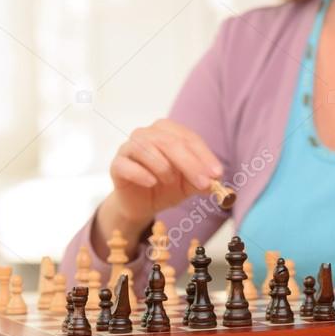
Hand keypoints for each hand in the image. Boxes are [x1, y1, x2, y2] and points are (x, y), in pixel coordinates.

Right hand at [108, 118, 223, 224]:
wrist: (141, 204)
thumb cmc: (167, 186)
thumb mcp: (189, 184)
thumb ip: (202, 180)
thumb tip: (217, 182)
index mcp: (168, 131)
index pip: (189, 138)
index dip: (205, 156)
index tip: (217, 174)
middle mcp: (148, 134)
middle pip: (170, 142)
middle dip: (190, 164)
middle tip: (204, 183)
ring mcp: (130, 147)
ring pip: (147, 148)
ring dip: (164, 167)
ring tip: (170, 181)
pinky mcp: (117, 164)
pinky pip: (126, 165)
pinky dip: (141, 173)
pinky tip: (151, 182)